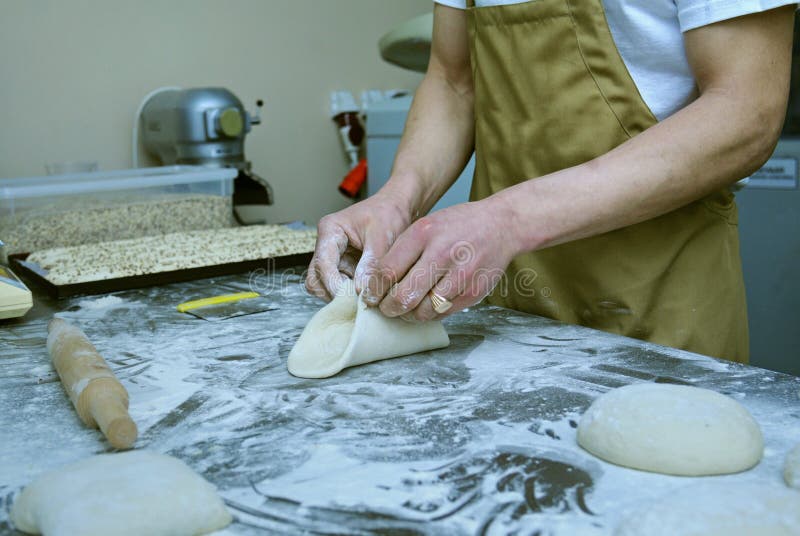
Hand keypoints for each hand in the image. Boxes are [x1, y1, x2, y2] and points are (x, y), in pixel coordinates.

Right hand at [305, 192, 412, 300]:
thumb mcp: (382, 237)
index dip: (333, 284)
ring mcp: (334, 258)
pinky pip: (339, 287)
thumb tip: (360, 290)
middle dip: (333, 292)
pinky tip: (367, 293)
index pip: (322, 263)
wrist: (398, 208)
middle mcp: (327, 245)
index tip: (350, 297)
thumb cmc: (389, 214)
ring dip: (341, 295)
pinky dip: (350, 294)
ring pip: (324, 286)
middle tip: (358, 299)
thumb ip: (371, 263)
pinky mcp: (344, 268)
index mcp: (330, 230)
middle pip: (315, 278)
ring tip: (365, 295)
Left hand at [364, 196, 520, 320]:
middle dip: (389, 308)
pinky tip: (427, 306)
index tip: (371, 297)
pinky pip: (444, 313)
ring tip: (406, 310)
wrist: (501, 225)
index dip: (374, 291)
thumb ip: (401, 252)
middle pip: (403, 296)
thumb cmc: (457, 227)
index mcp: (423, 234)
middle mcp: (442, 253)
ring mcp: (460, 274)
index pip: (386, 272)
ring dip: (410, 315)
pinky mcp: (474, 292)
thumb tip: (377, 283)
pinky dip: (431, 314)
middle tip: (386, 309)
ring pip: (423, 310)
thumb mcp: (424, 226)